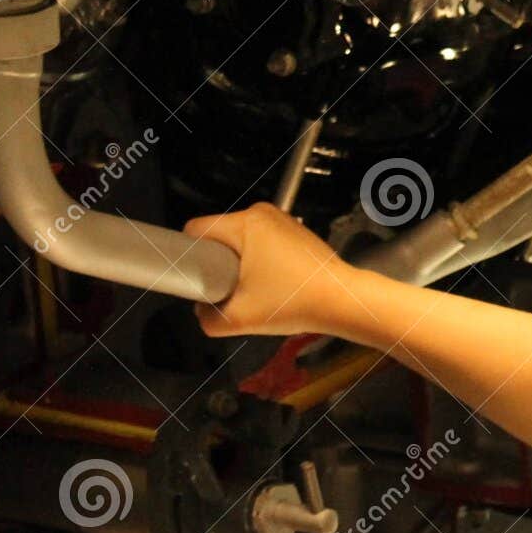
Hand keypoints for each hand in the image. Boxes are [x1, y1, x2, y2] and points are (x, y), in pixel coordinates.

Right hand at [184, 203, 356, 337]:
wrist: (341, 300)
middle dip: (217, 263)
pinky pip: (260, 241)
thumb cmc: (294, 302)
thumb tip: (201, 310)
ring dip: (239, 264)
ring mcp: (281, 219)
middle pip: (219, 235)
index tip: (199, 279)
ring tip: (254, 289)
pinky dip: (259, 260)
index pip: (196, 230)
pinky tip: (271, 282)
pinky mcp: (294, 230)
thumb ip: (207, 319)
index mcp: (245, 223)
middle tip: (231, 290)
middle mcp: (262, 213)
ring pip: (240, 240)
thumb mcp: (239, 319)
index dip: (190, 256)